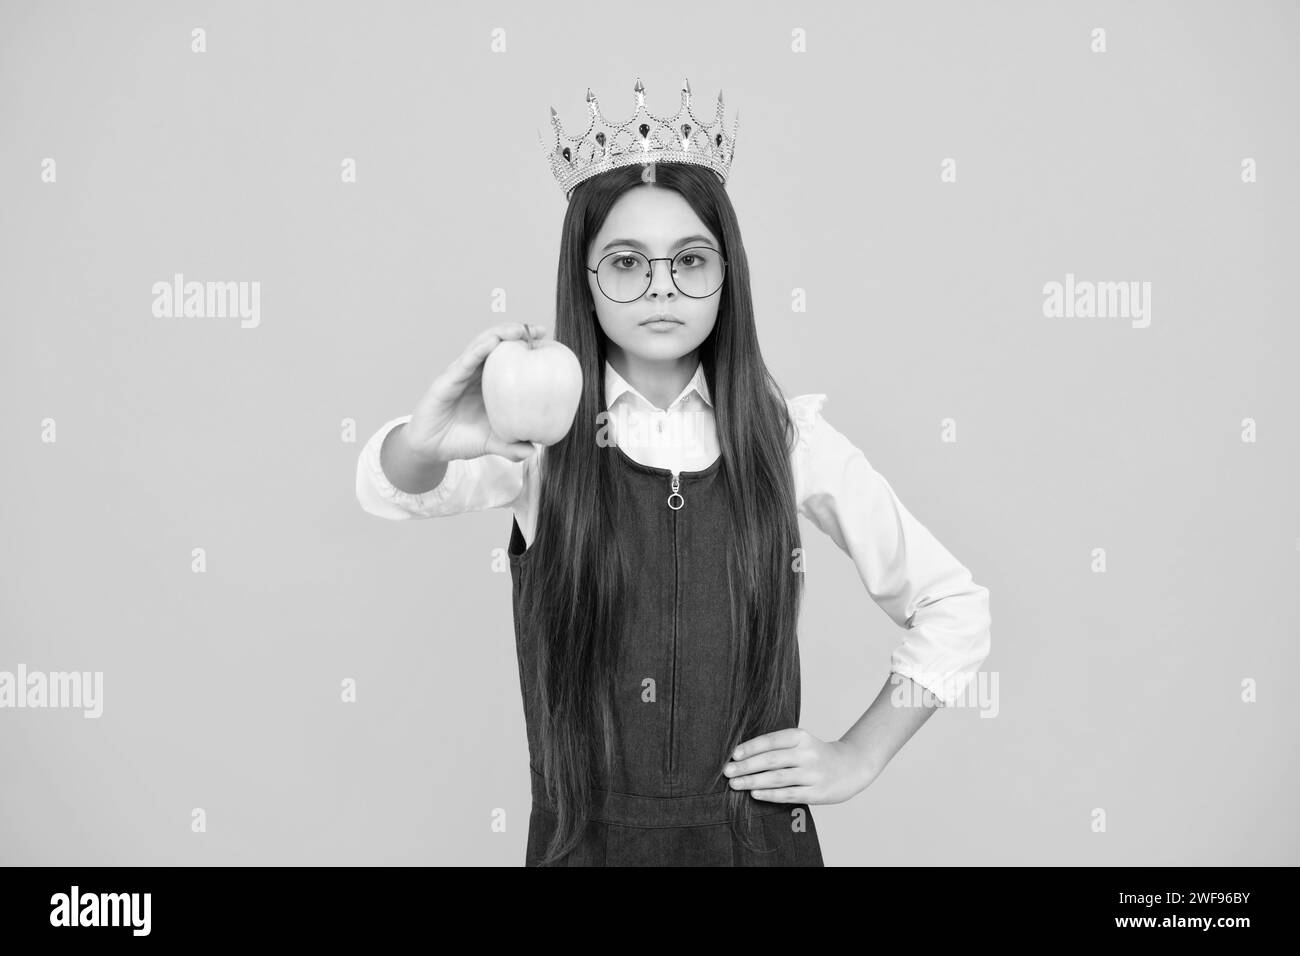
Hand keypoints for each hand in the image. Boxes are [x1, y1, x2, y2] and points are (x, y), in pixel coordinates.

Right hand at [402, 322, 549, 464]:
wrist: (431, 448)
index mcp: (489, 383)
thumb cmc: (461, 439)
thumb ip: (511, 447)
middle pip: (496, 344)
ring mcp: (461, 374)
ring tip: (518, 330)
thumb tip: (533, 450)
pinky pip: (465, 362)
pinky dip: (479, 350)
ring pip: (481, 345)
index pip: (509, 357)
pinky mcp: (447, 380)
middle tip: (538, 330)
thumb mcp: (492, 443)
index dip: (526, 345)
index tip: (546, 339)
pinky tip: (492, 343)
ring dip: (499, 334)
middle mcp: (476, 373)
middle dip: (517, 332)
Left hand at [722, 728, 878, 804]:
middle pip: (771, 760)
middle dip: (746, 766)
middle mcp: (808, 754)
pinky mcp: (817, 792)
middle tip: (727, 772)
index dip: (751, 747)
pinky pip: (789, 794)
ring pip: (777, 778)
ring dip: (753, 782)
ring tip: (735, 784)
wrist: (851, 767)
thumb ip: (777, 746)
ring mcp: (813, 774)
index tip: (733, 755)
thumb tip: (742, 756)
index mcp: (801, 736)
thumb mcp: (801, 742)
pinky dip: (770, 794)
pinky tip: (755, 794)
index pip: (771, 741)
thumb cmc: (816, 754)